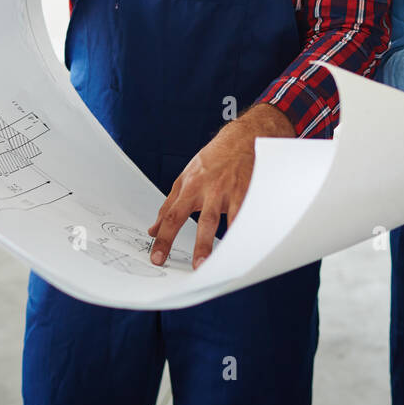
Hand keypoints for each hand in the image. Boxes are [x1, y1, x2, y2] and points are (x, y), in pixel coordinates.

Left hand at [146, 104, 292, 267]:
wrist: (244, 137)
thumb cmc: (214, 158)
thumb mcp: (187, 177)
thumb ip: (170, 204)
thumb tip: (153, 228)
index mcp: (191, 187)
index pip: (173, 216)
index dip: (164, 238)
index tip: (157, 257)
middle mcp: (210, 189)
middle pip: (202, 220)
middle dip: (198, 245)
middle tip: (194, 267)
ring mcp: (231, 190)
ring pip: (228, 219)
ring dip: (223, 242)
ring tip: (220, 263)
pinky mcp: (250, 190)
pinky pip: (247, 213)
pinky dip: (246, 229)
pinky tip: (247, 246)